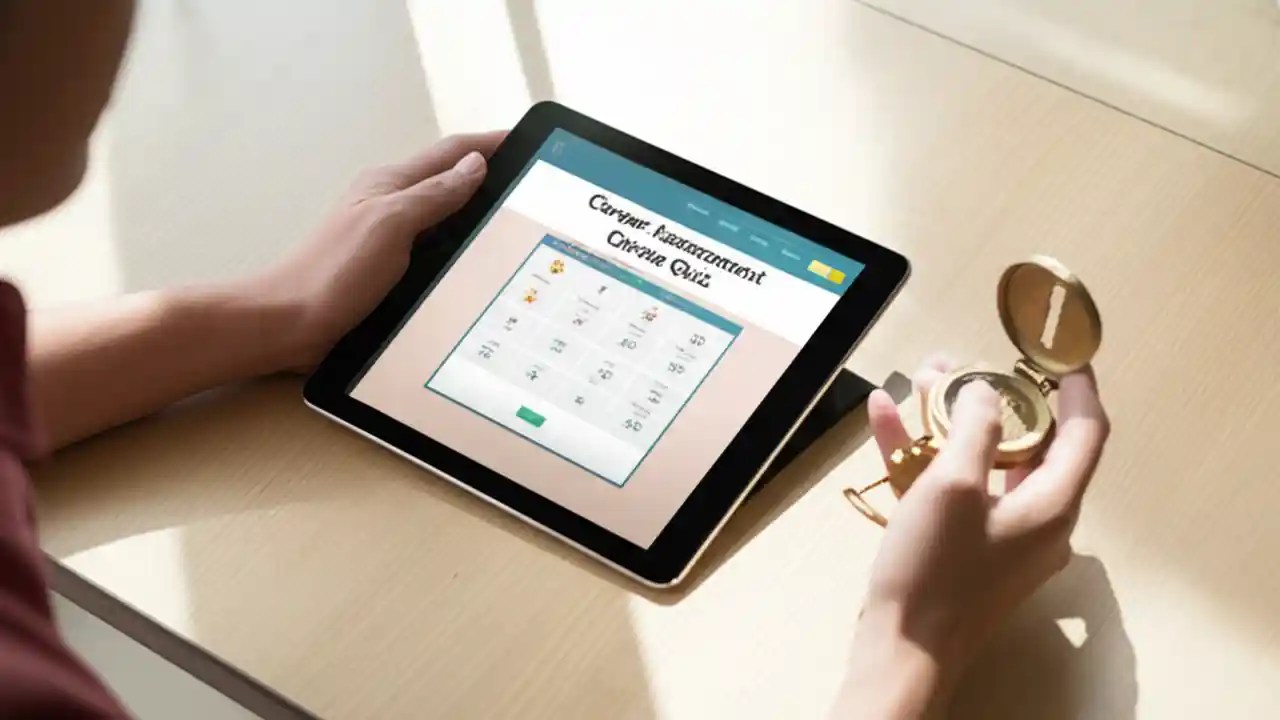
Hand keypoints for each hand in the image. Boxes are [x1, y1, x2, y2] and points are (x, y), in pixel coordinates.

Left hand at [242, 131, 506, 370]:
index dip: (490, 144)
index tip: (528, 141)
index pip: (452, 153)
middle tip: (534, 190)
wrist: (290, 324)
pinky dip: (463, 253)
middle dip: (493, 179)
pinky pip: (438, 254)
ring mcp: (393, 240)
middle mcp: (394, 206)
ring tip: (519, 228)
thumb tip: (477, 165)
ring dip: (479, 219)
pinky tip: (481, 269)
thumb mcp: (390, 224)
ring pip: (448, 221)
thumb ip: (434, 194)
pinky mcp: (392, 273)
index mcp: (391, 184)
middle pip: (452, 183)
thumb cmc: (334, 271)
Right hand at [835, 358, 1108, 717]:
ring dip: (948, 421)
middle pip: (1027, 443)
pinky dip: (923, 456)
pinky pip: (952, 489)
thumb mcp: (953, 487)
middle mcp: (1036, 519)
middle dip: (990, 398)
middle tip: (958, 365)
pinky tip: (885, 421)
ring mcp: (999, 535)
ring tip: (915, 382)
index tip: (1062, 353)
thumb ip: (976, 429)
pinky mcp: (963, 548)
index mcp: (1053, 505)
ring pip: (982, 462)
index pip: (1085, 433)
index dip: (1077, 388)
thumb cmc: (935, 569)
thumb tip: (987, 392)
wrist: (902, 648)